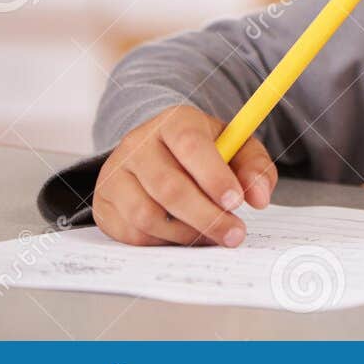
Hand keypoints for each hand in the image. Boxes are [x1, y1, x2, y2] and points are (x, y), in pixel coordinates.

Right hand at [92, 104, 277, 246]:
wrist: (158, 150)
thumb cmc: (204, 150)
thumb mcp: (236, 147)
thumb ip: (255, 167)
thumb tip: (260, 197)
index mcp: (174, 122)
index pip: (191, 145)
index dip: (215, 177)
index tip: (237, 202)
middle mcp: (138, 144)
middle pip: (169, 187)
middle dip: (207, 216)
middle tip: (234, 233)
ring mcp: (115, 173)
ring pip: (147, 215)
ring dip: (185, 233)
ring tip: (211, 235)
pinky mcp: (104, 202)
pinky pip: (130, 233)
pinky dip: (161, 242)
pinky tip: (184, 236)